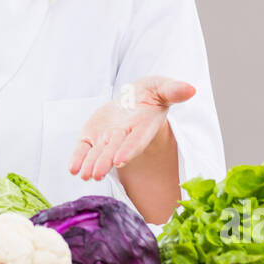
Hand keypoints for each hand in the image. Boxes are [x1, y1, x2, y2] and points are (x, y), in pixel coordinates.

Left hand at [68, 76, 195, 180]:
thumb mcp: (163, 88)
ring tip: (84, 175)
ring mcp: (108, 138)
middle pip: (115, 149)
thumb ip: (174, 90)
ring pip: (99, 153)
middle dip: (106, 161)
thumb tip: (191, 89)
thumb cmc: (152, 94)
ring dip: (91, 164)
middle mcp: (125, 136)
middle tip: (97, 173)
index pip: (137, 139)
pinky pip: (84, 148)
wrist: (135, 100)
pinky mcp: (94, 136)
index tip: (120, 159)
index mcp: (143, 125)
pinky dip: (78, 158)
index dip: (129, 149)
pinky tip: (73, 168)